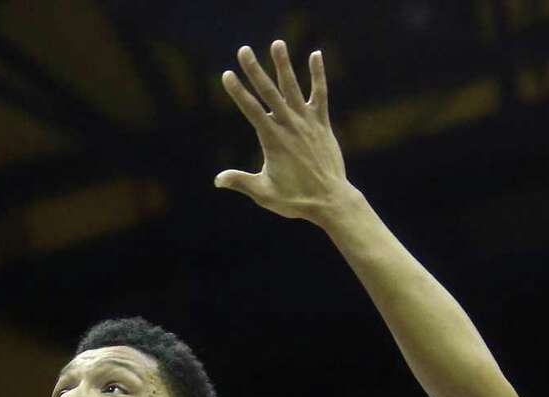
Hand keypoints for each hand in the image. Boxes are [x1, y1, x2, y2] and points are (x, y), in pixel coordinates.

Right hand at [216, 41, 348, 222]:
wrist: (330, 200)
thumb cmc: (296, 200)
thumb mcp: (264, 193)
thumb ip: (241, 182)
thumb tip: (218, 180)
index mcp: (273, 140)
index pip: (251, 110)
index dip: (238, 92)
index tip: (227, 74)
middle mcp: (289, 126)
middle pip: (269, 92)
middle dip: (255, 70)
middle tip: (243, 50)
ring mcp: (307, 122)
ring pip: (293, 88)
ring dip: (284, 65)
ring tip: (277, 43)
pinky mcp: (322, 123)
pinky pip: (320, 93)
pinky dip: (318, 75)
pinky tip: (315, 54)